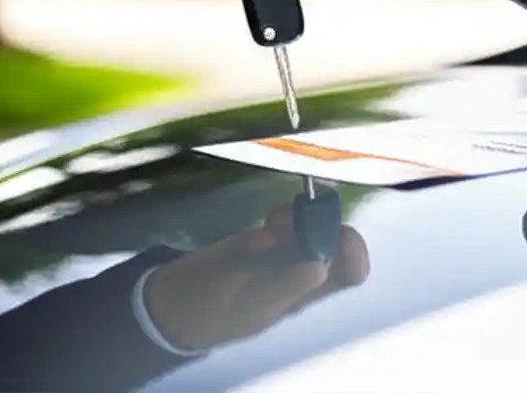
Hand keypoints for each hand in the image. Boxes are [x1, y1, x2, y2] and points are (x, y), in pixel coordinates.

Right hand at [143, 203, 367, 350]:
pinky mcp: (262, 241)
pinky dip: (283, 216)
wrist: (172, 305)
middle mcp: (301, 272)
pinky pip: (285, 223)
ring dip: (304, 216)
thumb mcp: (247, 304)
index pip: (349, 274)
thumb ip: (281, 286)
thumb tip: (319, 268)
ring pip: (311, 227)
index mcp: (304, 295)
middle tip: (305, 215)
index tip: (340, 233)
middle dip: (326, 223)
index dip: (354, 253)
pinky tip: (268, 220)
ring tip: (278, 219)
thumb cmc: (213, 312)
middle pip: (335, 242)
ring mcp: (283, 255)